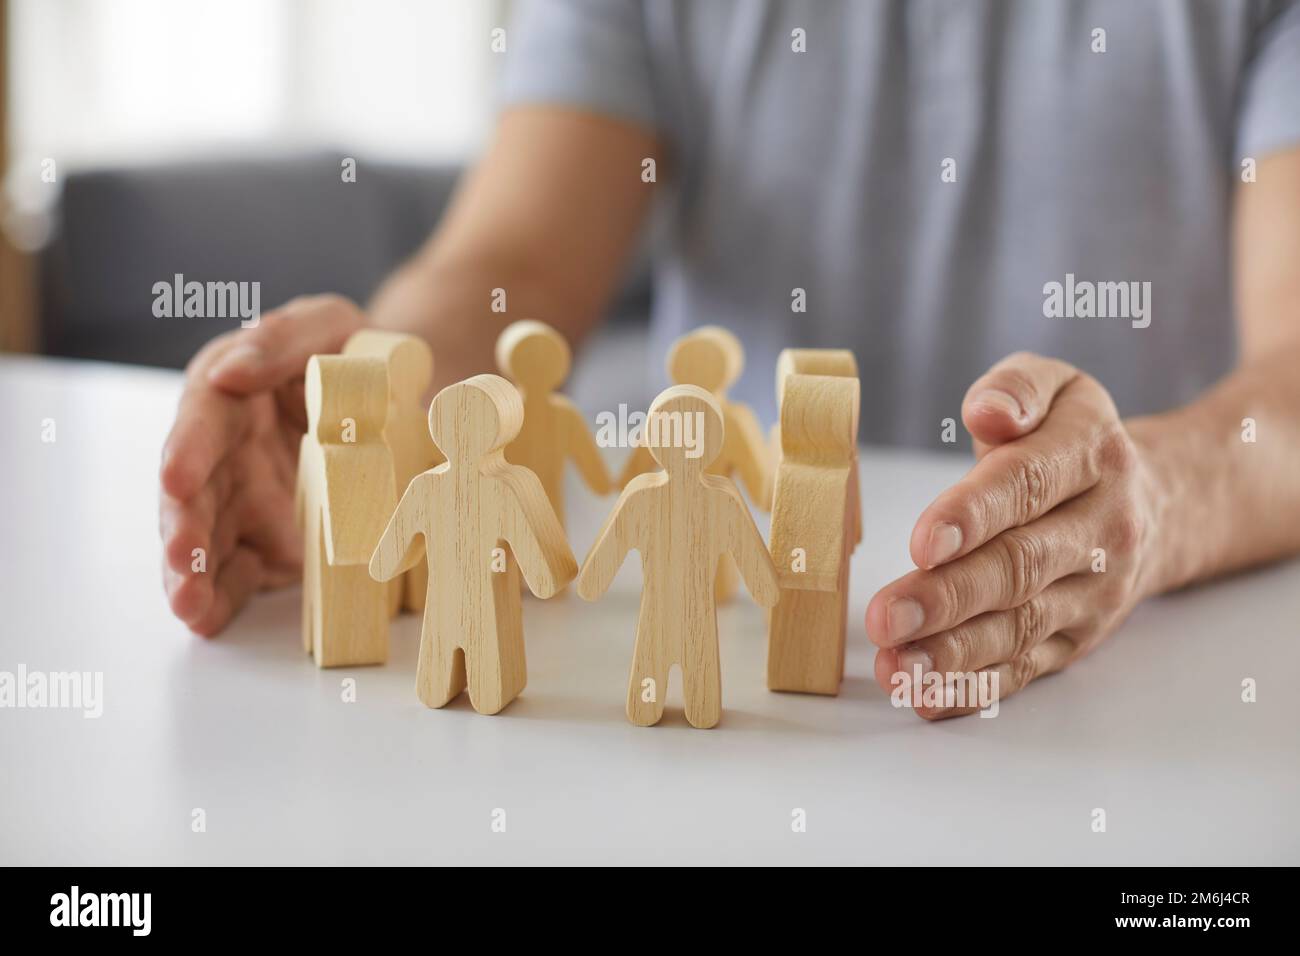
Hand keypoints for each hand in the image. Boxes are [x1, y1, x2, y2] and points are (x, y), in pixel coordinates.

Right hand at [159, 295, 366, 634]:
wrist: (394, 403)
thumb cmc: (352, 355)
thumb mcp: (328, 326)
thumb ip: (282, 338)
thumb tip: (230, 371)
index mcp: (231, 398)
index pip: (202, 421)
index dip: (188, 450)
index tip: (177, 478)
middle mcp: (225, 455)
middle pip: (194, 494)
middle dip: (182, 529)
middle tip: (179, 559)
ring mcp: (244, 504)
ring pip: (207, 542)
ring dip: (192, 574)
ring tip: (187, 605)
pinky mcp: (268, 543)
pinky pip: (239, 573)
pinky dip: (222, 598)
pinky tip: (207, 621)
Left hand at [867, 352, 1159, 717]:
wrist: (1160, 505)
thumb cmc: (1072, 440)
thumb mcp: (1059, 388)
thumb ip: (1017, 389)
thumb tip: (989, 412)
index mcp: (1091, 457)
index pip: (1029, 485)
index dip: (974, 514)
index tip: (922, 540)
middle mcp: (1101, 530)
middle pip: (1020, 568)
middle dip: (948, 597)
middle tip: (885, 615)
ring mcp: (1092, 593)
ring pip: (1020, 628)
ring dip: (952, 653)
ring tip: (896, 664)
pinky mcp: (1075, 640)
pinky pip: (1024, 668)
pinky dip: (972, 689)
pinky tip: (923, 696)